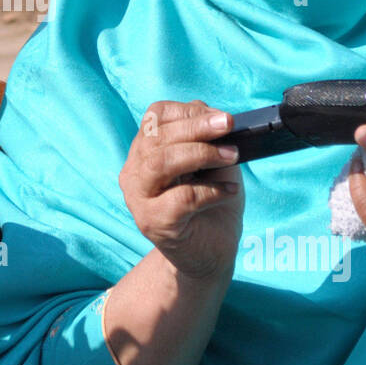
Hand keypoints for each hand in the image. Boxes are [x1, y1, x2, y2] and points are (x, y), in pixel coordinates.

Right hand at [118, 100, 243, 280]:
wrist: (209, 252)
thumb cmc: (212, 203)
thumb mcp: (212, 162)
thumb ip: (207, 136)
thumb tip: (213, 114)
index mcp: (144, 152)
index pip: (154, 117)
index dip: (188, 112)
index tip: (222, 118)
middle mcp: (134, 173)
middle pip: (156, 138)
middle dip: (196, 127)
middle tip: (228, 127)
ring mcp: (139, 200)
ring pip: (161, 163)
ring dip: (201, 153)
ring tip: (231, 156)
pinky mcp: (154, 224)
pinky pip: (182, 198)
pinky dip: (212, 191)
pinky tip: (230, 192)